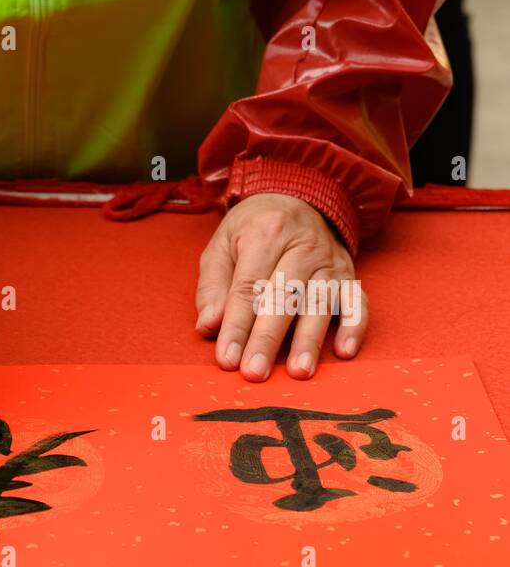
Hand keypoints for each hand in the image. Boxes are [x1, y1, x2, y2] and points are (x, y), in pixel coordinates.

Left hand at [195, 193, 366, 380]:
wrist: (301, 195)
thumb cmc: (254, 228)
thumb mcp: (222, 244)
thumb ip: (213, 286)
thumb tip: (209, 326)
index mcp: (266, 234)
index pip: (249, 287)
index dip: (237, 325)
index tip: (227, 358)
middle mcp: (303, 247)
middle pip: (284, 298)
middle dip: (268, 339)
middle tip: (255, 372)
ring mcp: (330, 262)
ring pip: (320, 303)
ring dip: (310, 340)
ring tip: (298, 371)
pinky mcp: (349, 275)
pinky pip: (357, 301)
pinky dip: (354, 326)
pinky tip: (344, 351)